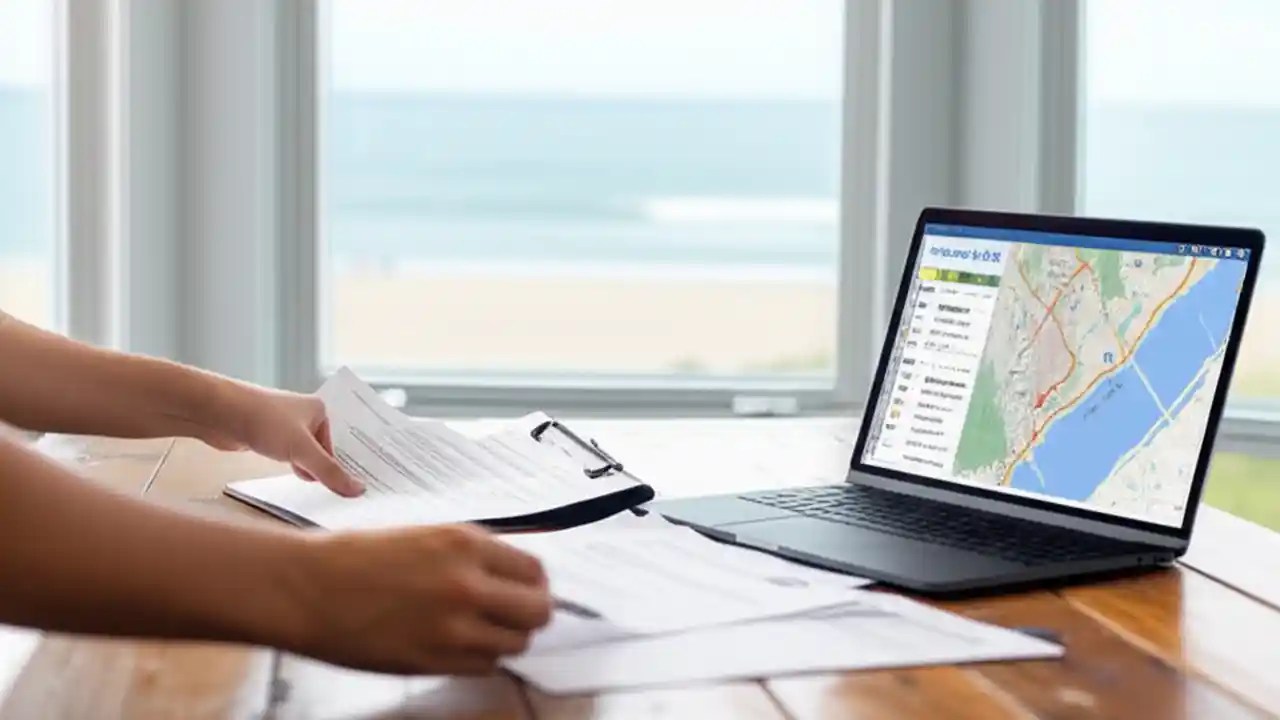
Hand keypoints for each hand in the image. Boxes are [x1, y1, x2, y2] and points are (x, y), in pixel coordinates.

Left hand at [209, 386, 363, 496]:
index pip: (340, 444)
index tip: (355, 489)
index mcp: (320, 410)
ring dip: (308, 469)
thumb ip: (329, 472)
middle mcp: (305, 416)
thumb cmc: (264, 421)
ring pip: (305, 454)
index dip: (346, 466)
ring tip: (316, 487)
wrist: (220, 413)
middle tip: (339, 494)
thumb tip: (358, 490)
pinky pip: (289, 455)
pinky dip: (293, 466)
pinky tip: (295, 477)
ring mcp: (286, 426)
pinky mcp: (269, 437)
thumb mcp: (302, 450)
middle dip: (326, 469)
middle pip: (324, 450)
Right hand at [294, 524, 552, 674]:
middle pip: (538, 612)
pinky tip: (458, 645)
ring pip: (515, 644)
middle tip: (516, 614)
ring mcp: (452, 628)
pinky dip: (479, 659)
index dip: (534, 583)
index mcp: (465, 544)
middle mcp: (467, 585)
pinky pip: (484, 667)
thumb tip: (514, 573)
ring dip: (504, 638)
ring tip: (481, 630)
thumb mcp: (427, 537)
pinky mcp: (434, 662)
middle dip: (532, 614)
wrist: (307, 589)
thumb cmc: (357, 558)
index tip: (527, 588)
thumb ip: (473, 554)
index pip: (534, 571)